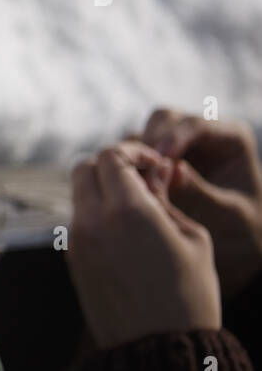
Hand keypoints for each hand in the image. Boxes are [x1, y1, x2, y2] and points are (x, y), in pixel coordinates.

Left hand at [67, 141, 219, 348]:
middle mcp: (91, 222)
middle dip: (110, 166)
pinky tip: (125, 234)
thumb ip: (166, 199)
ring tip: (138, 210)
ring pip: (78, 195)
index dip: (133, 152)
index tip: (154, 166)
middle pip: (83, 168)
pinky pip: (78, 222)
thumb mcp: (194, 238)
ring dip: (102, 191)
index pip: (111, 156)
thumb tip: (152, 175)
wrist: (158, 351)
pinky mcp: (71, 261)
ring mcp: (76, 243)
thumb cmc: (189, 295)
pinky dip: (95, 215)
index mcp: (125, 210)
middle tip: (141, 181)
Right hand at [140, 108, 261, 298]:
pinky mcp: (156, 164)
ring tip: (133, 185)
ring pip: (143, 133)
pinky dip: (127, 168)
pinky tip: (127, 192)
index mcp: (230, 140)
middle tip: (141, 173)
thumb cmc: (242, 234)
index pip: (196, 124)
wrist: (237, 251)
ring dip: (134, 156)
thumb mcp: (228, 216)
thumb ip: (203, 193)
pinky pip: (133, 155)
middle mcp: (201, 137)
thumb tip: (173, 170)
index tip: (158, 163)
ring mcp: (177, 149)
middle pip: (164, 119)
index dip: (174, 138)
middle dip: (149, 142)